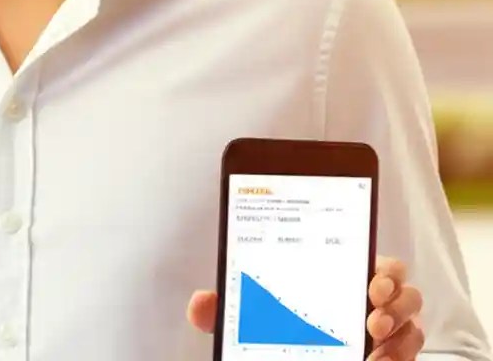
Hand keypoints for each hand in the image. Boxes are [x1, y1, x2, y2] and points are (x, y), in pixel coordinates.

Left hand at [186, 256, 425, 359]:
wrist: (285, 353)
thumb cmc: (275, 328)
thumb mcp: (248, 317)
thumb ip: (226, 308)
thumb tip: (200, 303)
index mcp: (339, 277)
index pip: (377, 260)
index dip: (384, 268)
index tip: (371, 280)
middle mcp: (368, 301)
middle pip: (403, 289)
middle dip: (394, 299)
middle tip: (371, 313)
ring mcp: (384, 331)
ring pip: (411, 323)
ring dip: (399, 331)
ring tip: (373, 340)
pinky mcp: (390, 355)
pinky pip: (409, 354)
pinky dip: (398, 357)